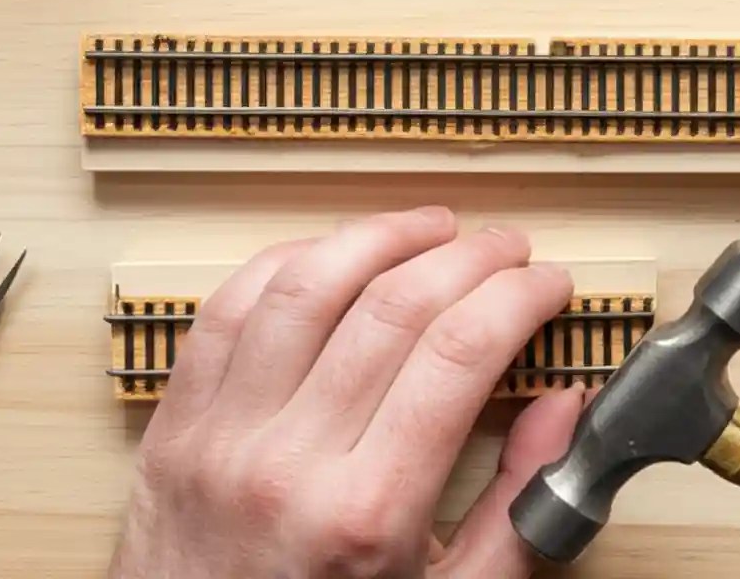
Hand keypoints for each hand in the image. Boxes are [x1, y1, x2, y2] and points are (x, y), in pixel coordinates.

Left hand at [110, 206, 584, 578]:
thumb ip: (518, 506)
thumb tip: (562, 408)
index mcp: (369, 512)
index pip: (459, 353)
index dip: (518, 297)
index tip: (547, 284)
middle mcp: (288, 462)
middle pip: (392, 306)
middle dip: (467, 257)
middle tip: (506, 249)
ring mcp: (221, 436)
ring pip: (304, 285)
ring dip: (377, 237)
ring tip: (429, 227)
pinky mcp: (177, 426)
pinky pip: (226, 310)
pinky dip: (286, 263)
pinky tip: (334, 254)